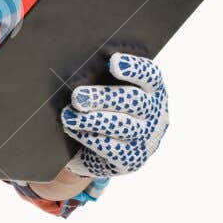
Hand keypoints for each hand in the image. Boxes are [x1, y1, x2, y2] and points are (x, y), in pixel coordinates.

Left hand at [59, 52, 169, 177]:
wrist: (103, 150)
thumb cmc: (106, 110)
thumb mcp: (109, 93)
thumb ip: (102, 79)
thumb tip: (80, 69)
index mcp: (153, 90)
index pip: (149, 74)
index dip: (133, 68)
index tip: (112, 62)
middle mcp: (155, 114)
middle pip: (133, 101)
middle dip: (103, 97)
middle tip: (77, 96)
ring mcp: (145, 139)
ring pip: (122, 126)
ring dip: (92, 120)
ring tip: (68, 116)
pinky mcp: (130, 160)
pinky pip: (111, 149)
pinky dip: (89, 138)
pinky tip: (72, 130)